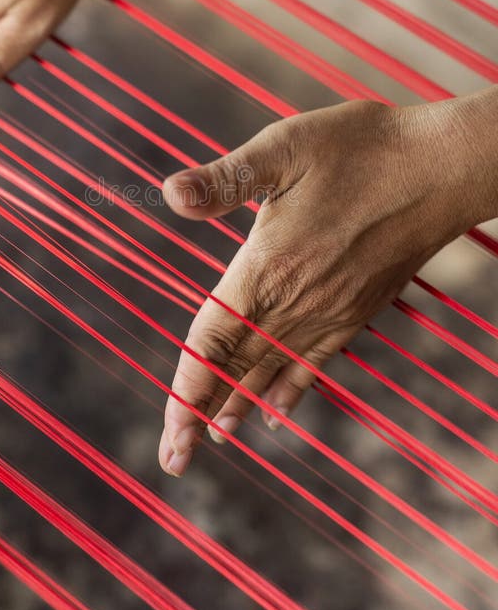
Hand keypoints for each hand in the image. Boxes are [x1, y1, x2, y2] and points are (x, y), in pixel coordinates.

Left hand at [159, 99, 480, 476]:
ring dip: (239, 407)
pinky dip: (291, 389)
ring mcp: (331, 311)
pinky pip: (316, 361)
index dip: (186, 387)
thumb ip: (225, 180)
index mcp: (267, 267)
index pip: (213, 341)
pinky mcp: (357, 309)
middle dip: (202, 414)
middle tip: (175, 460)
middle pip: (238, 370)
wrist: (439, 167)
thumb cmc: (360, 149)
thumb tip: (169, 194)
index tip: (169, 432)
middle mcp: (297, 302)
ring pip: (273, 372)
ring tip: (214, 441)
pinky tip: (278, 413)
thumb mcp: (283, 149)